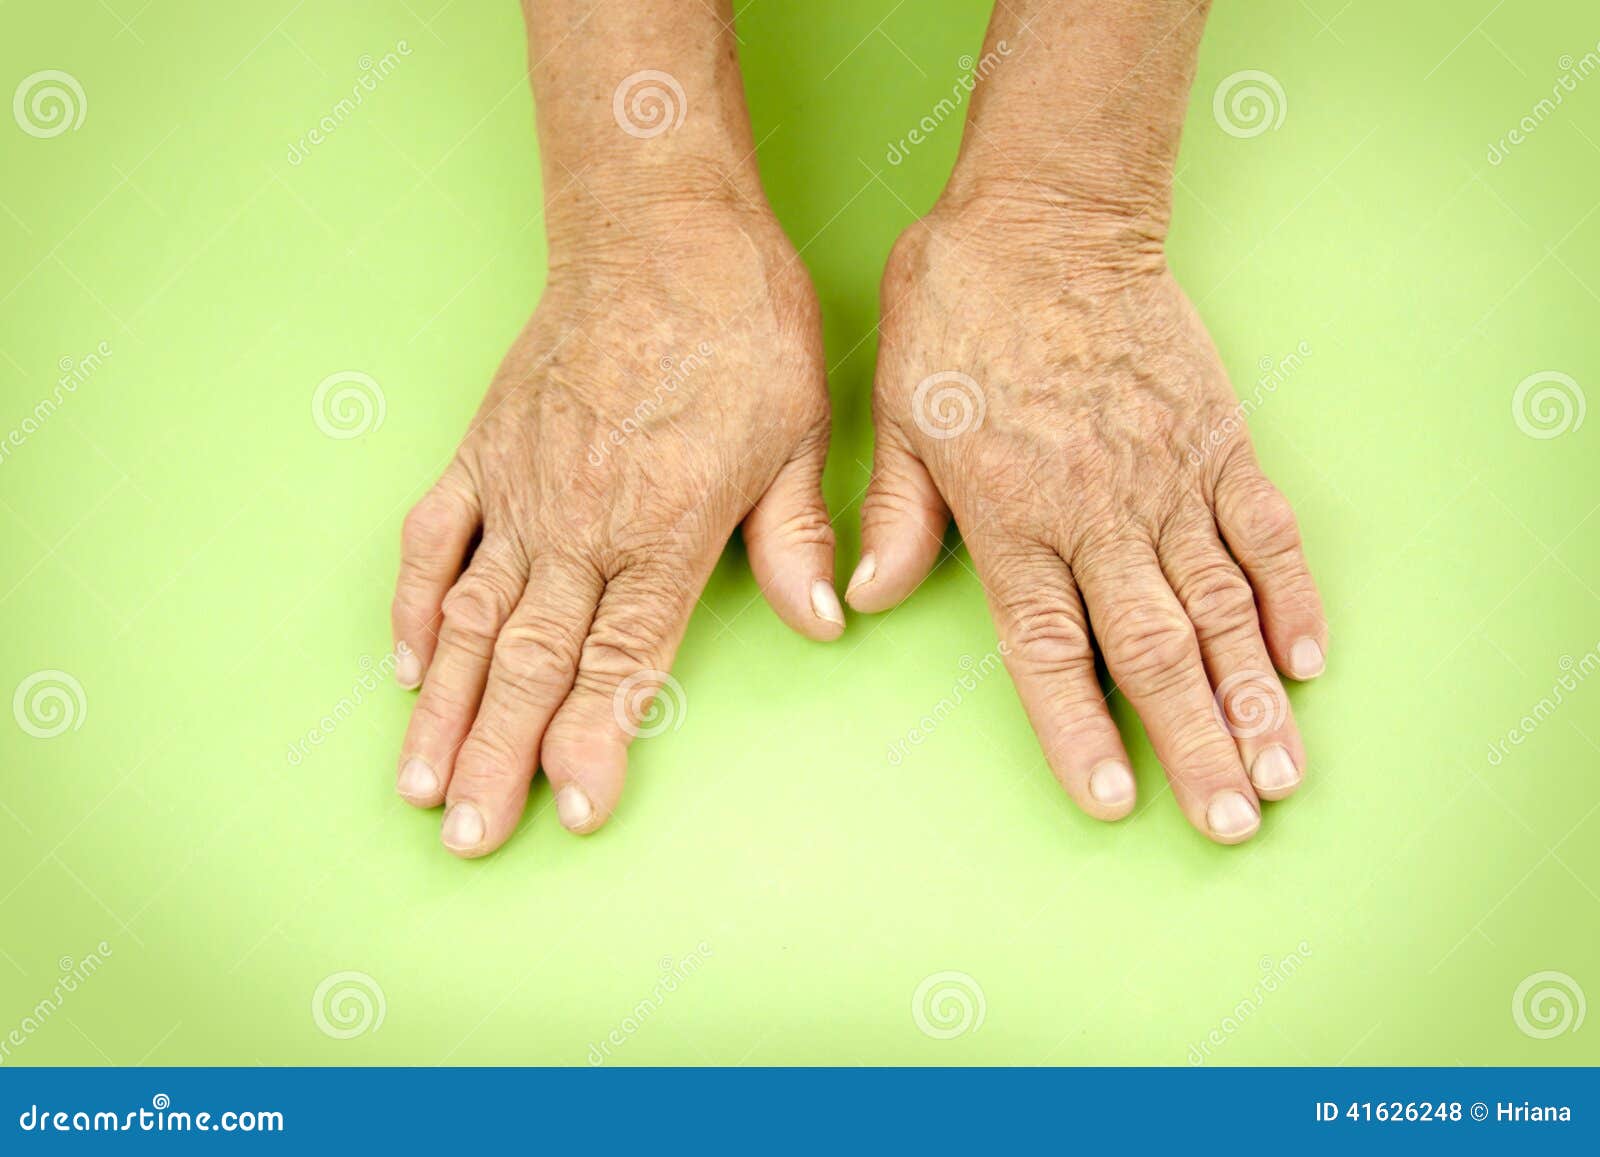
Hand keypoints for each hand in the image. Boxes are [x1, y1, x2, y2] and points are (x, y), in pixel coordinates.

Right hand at [390, 205, 838, 856]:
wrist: (660, 228)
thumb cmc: (741, 327)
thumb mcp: (799, 432)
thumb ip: (796, 536)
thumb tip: (825, 622)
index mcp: (664, 529)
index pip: (622, 663)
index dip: (596, 745)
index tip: (571, 813)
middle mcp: (581, 523)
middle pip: (533, 665)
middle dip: (501, 759)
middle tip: (470, 838)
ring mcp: (521, 487)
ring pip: (472, 621)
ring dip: (446, 709)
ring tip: (420, 786)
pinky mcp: (485, 449)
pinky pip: (435, 539)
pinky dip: (416, 606)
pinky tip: (406, 667)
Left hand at [850, 202, 1327, 843]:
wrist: (1048, 215)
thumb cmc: (958, 311)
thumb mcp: (897, 412)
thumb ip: (893, 513)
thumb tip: (865, 602)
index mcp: (1014, 515)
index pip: (1052, 650)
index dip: (1082, 734)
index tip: (1117, 805)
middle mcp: (1100, 510)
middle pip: (1156, 649)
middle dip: (1194, 746)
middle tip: (1232, 822)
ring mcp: (1170, 476)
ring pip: (1221, 606)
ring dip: (1253, 698)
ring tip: (1283, 772)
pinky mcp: (1220, 437)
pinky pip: (1265, 531)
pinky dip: (1289, 598)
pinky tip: (1307, 660)